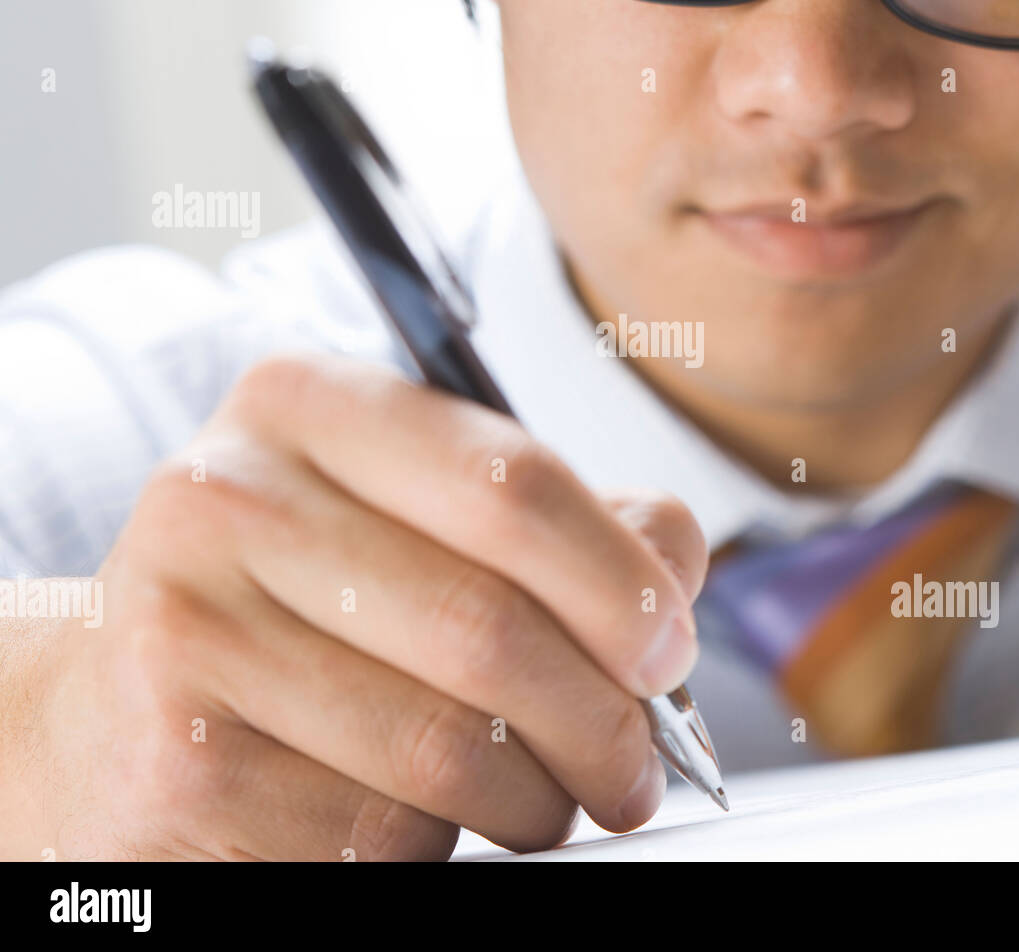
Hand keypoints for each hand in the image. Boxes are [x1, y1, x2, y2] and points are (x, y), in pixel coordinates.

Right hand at [3, 353, 706, 859]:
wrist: (116, 703)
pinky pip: (379, 826)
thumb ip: (557, 522)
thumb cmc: (301, 601)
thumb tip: (672, 564)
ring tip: (543, 796)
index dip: (621, 582)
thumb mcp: (416, 517)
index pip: (513, 483)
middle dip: (602, 718)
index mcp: (308, 406)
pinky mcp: (180, 754)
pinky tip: (426, 815)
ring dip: (535, 797)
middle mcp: (231, 495)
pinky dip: (440, 841)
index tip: (669, 650)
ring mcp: (189, 625)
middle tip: (634, 762)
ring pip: (447, 745)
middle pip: (492, 625)